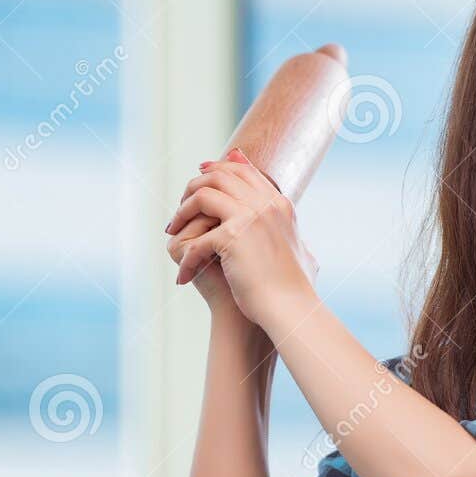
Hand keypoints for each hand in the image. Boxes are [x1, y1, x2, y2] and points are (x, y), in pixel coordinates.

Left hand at [165, 147, 318, 331]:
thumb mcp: (302, 250)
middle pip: (221, 175)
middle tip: (182, 204)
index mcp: (280, 205)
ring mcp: (250, 218)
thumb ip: (292, 233)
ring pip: (203, 195)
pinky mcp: (233, 237)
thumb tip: (294, 228)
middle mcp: (266, 205)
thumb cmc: (296, 288)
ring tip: (173, 230)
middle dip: (195, 186)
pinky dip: (187, 259)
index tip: (200, 174)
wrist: (292, 308)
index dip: (219, 168)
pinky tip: (184, 276)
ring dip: (183, 211)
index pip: (245, 170)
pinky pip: (197, 241)